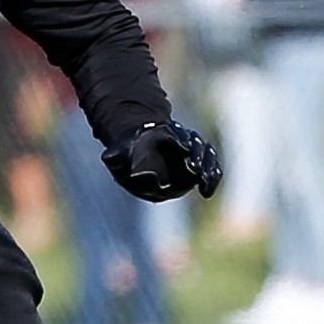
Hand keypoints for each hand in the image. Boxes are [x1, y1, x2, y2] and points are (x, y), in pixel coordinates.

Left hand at [101, 120, 221, 202]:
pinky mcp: (198, 164)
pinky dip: (212, 177)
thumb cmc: (125, 154)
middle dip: (196, 154)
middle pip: (195, 141)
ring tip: (203, 184)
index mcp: (162, 131)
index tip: (184, 147)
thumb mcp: (115, 155)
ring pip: (206, 154)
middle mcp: (181, 138)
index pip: (175, 131)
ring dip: (208, 167)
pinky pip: (211, 168)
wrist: (138, 153)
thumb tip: (110, 159)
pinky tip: (206, 192)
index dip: (180, 137)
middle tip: (193, 168)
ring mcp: (192, 150)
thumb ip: (114, 157)